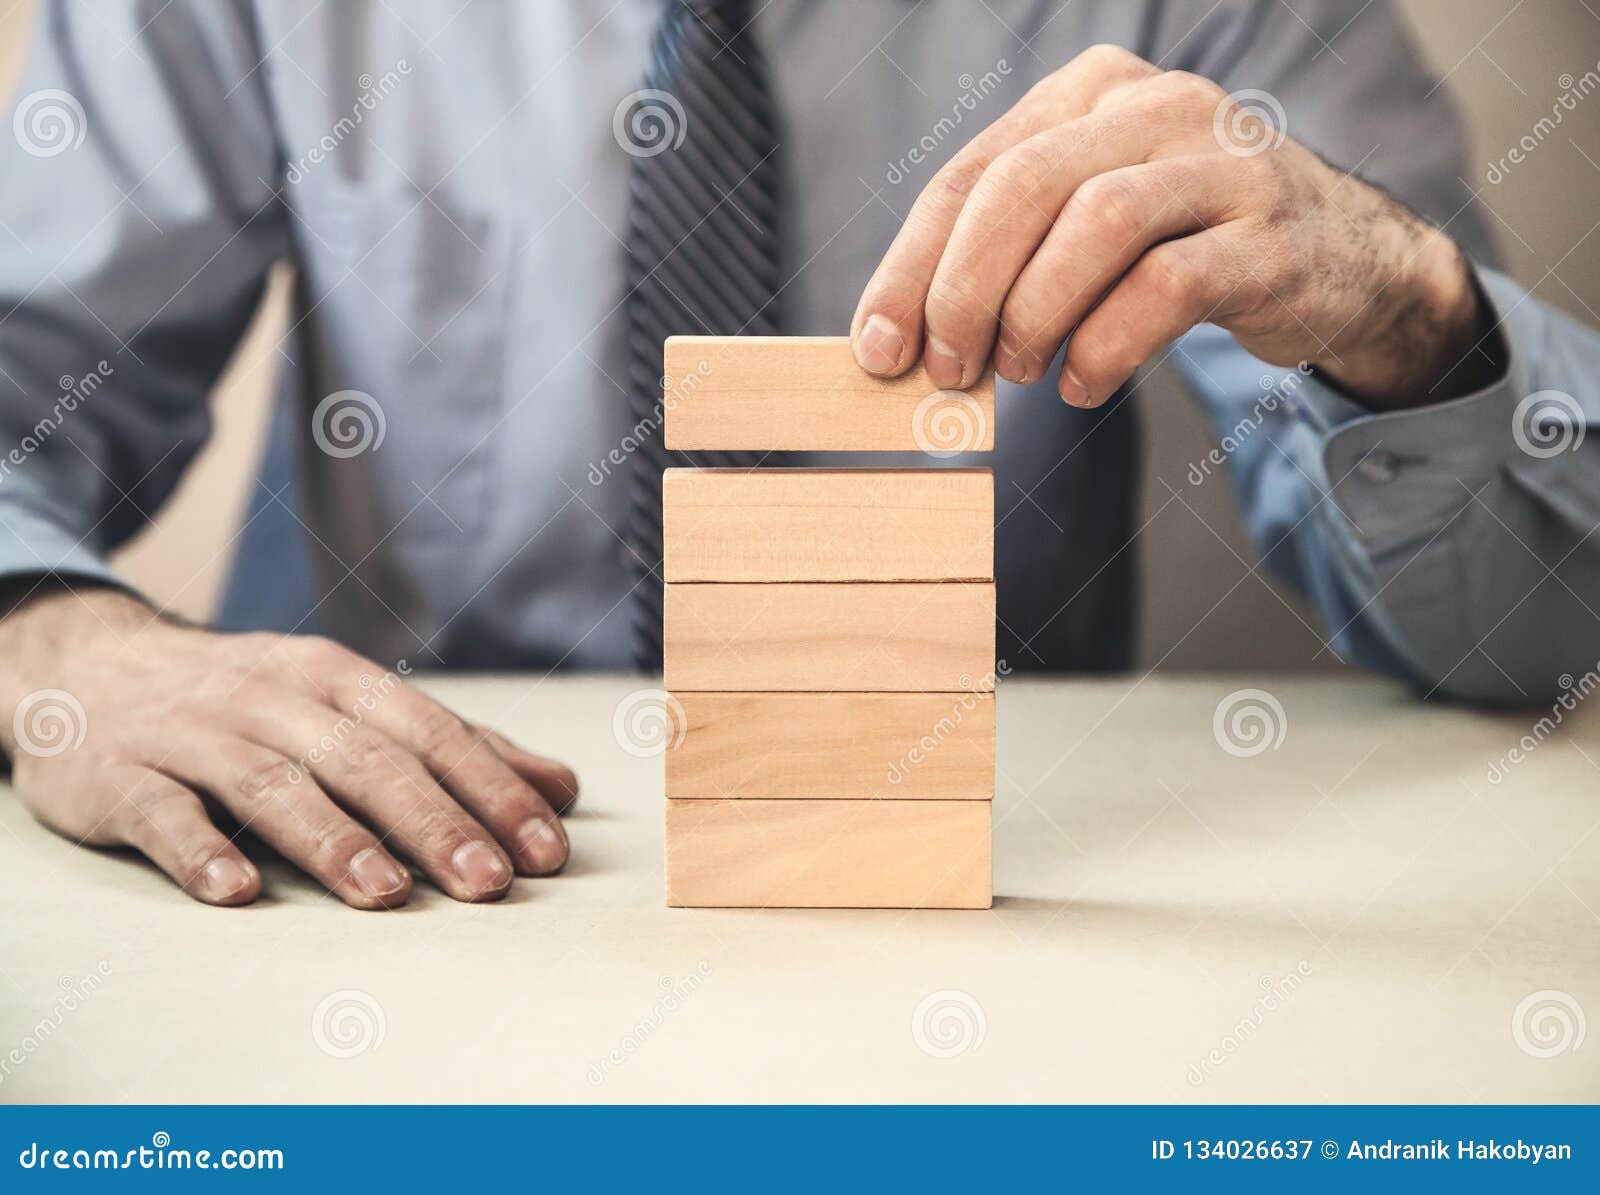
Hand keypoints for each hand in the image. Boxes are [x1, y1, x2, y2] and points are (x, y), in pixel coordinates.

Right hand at [0, 585, 576, 908]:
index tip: (545, 849)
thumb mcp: (347, 701)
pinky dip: (200, 848)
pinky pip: (163, 811)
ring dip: (333, 840)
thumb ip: (451, 746)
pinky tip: (235, 891)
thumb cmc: (249, 698)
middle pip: (366, 760)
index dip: (492, 790)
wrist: (90, 664)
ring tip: (386, 894)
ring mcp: (196, 732)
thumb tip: (559, 788)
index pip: (432, 733)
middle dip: (434, 821)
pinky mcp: (121, 773)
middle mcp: (274, 697)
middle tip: (487, 883)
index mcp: (339, 679)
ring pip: (273, 783)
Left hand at [852, 45, 1502, 411]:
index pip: (973, 172)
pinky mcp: (1270, 234)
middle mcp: (1157, 106)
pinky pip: (1169, 284)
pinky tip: (1082, 383)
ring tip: (1021, 372)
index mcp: (1092, 92)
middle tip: (948, 369)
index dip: (913, 267)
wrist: (1339, 256)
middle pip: (1024, 184)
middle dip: (964, 290)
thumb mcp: (1089, 220)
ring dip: (1037, 313)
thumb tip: (905, 338)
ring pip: (1099, 222)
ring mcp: (1223, 162)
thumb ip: (1008, 252)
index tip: (879, 347)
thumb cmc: (1182, 243)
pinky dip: (1107, 344)